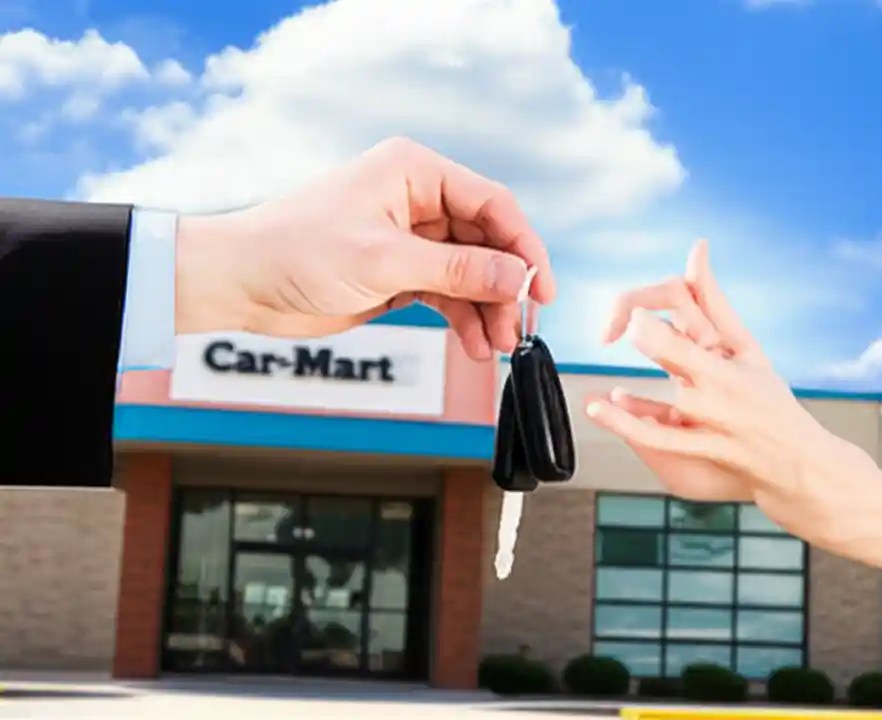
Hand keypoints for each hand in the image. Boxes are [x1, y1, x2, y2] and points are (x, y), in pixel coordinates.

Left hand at [172, 136, 555, 359]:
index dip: (524, 246)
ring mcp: (411, 238)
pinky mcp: (400, 273)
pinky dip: (464, 319)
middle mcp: (418, 200)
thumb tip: (517, 278)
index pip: (492, 204)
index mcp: (414, 172)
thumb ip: (457, 271)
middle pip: (487, 242)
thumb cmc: (296, 252)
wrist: (239, 284)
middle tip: (520, 326)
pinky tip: (475, 345)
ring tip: (498, 345)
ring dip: (488, 309)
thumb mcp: (385, 261)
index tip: (540, 288)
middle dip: (505, 286)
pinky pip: (448, 294)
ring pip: (471, 273)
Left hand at [586, 239, 881, 538]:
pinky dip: (629, 425)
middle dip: (644, 334)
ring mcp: (717, 419)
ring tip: (604, 399)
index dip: (650, 304)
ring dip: (629, 402)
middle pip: (677, 349)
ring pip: (670, 402)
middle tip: (616, 330)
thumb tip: (696, 248)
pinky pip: (662, 440)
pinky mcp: (707, 450)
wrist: (799, 459)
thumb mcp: (746, 345)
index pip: (687, 310)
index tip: (630, 314)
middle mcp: (723, 383)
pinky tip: (603, 409)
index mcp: (729, 352)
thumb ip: (712, 301)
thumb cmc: (769, 398)